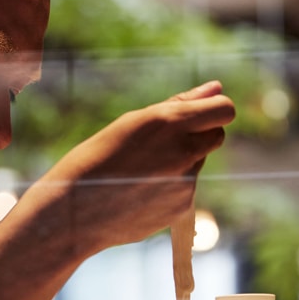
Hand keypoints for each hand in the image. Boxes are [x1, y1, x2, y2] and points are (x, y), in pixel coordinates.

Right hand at [28, 81, 234, 259]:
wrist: (74, 211)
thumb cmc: (97, 157)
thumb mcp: (133, 122)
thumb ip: (180, 104)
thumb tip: (217, 88)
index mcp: (169, 121)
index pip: (224, 109)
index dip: (215, 109)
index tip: (199, 113)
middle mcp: (183, 150)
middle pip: (217, 135)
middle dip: (201, 134)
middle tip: (165, 140)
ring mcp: (186, 182)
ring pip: (197, 162)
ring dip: (180, 161)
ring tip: (139, 170)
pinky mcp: (183, 206)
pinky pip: (185, 188)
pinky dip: (169, 186)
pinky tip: (139, 191)